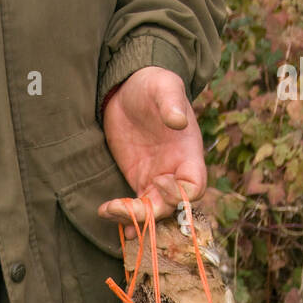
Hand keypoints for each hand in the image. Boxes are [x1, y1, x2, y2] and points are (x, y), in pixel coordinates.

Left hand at [99, 67, 205, 237]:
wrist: (129, 90)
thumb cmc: (152, 85)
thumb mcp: (163, 86)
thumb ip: (171, 102)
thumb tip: (178, 121)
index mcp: (188, 153)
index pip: (194, 188)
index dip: (178, 194)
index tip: (157, 180)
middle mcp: (175, 172)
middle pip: (170, 207)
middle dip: (148, 213)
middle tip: (121, 206)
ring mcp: (156, 180)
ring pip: (151, 212)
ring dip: (132, 218)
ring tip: (107, 211)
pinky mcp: (138, 181)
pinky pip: (136, 207)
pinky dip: (124, 217)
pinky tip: (107, 215)